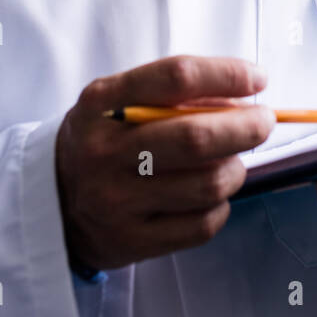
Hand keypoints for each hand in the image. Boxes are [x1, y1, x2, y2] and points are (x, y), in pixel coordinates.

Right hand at [56, 57, 274, 270]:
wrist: (53, 202)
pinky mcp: (132, 241)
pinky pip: (202, 225)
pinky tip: (211, 194)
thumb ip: (172, 92)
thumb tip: (243, 97)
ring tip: (231, 159)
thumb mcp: (118, 100)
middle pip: (195, 137)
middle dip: (246, 127)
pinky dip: (221, 205)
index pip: (175, 77)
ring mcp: (116, 201)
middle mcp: (105, 151)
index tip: (257, 79)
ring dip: (236, 168)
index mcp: (103, 103)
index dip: (226, 75)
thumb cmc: (104, 140)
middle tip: (263, 121)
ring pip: (207, 184)